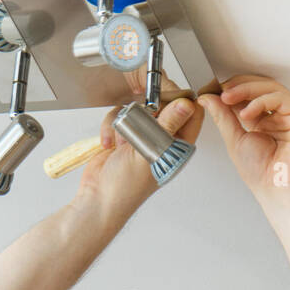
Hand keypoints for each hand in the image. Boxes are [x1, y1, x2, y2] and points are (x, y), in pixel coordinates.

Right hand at [73, 67, 203, 225]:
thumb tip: (186, 104)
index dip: (183, 99)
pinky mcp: (124, 133)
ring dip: (126, 120)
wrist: (97, 196)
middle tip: (140, 117)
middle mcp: (163, 140)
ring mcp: (143, 136)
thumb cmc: (126, 187)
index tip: (167, 93)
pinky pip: (121, 115)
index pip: (192, 115)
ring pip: (140, 107)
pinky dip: (112, 126)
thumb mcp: (149, 154)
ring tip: (123, 141)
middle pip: (165, 105)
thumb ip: (167, 126)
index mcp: (177, 147)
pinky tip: (111, 144)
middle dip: (148, 109)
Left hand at [197, 74, 289, 211]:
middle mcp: (281, 117)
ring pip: (270, 88)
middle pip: (261, 88)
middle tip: (220, 91)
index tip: (213, 91)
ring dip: (246, 90)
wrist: (281, 193)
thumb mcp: (235, 141)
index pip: (250, 97)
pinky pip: (281, 97)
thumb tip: (208, 99)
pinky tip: (246, 112)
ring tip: (227, 98)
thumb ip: (223, 118)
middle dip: (238, 86)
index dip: (233, 91)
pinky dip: (260, 100)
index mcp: (266, 123)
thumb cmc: (265, 177)